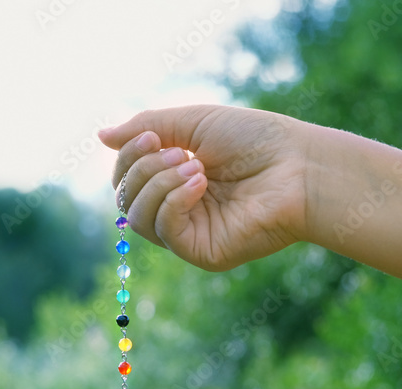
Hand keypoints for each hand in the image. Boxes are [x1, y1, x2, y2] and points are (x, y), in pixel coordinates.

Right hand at [98, 105, 310, 271]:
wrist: (301, 166)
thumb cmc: (257, 140)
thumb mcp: (193, 123)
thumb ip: (146, 127)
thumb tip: (100, 136)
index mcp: (173, 181)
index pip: (126, 179)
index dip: (128, 158)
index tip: (152, 136)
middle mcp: (177, 210)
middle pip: (124, 199)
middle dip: (140, 169)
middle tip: (176, 151)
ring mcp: (188, 234)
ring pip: (137, 217)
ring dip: (157, 184)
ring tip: (194, 166)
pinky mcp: (202, 252)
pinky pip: (164, 231)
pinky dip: (174, 201)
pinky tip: (201, 183)